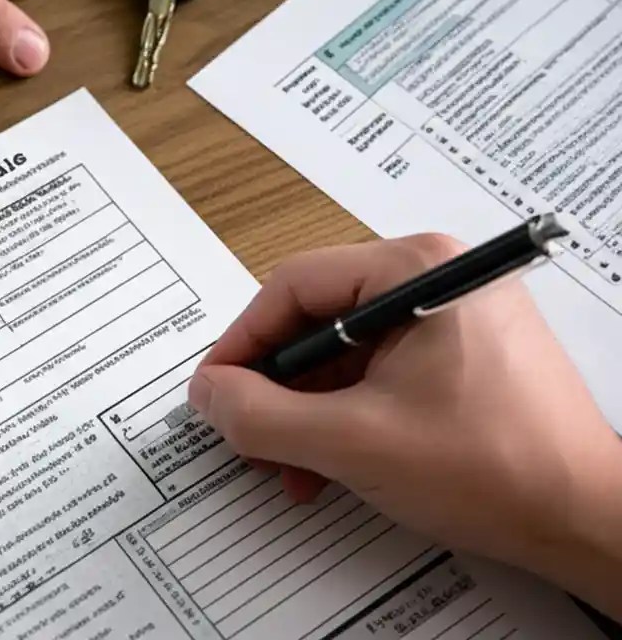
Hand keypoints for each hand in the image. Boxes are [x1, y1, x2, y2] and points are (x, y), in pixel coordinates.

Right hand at [187, 235, 621, 616]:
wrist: (590, 520)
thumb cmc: (488, 468)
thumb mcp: (350, 443)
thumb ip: (260, 416)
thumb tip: (207, 394)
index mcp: (414, 270)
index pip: (293, 288)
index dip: (242, 344)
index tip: (213, 393)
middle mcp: (436, 278)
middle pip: (319, 321)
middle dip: (277, 389)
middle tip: (247, 437)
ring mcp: (456, 317)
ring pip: (348, 355)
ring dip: (308, 413)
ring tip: (292, 470)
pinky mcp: (468, 356)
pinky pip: (384, 373)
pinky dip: (348, 416)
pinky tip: (333, 466)